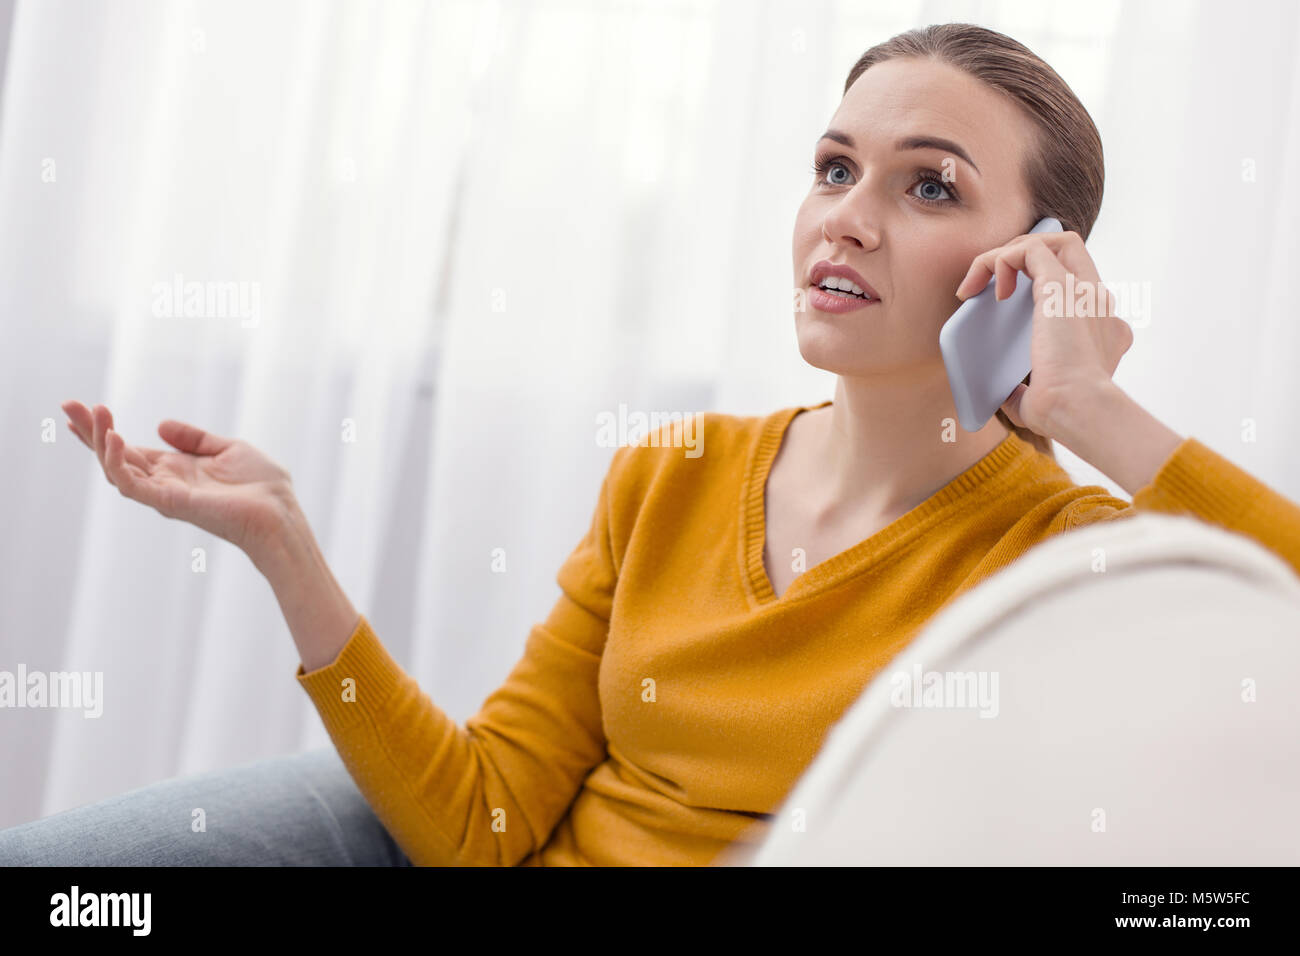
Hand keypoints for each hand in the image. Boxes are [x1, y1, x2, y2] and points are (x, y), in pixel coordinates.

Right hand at [62, 400, 295, 566]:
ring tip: (96, 413)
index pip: (128, 449)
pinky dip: (117, 462)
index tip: (81, 409)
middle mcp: (163, 483)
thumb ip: (194, 438)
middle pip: (114, 456)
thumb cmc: (261, 487)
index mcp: (175, 470)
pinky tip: (113, 437)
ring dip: (101, 440)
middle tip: (68, 404)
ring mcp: (163, 494)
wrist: (280, 512)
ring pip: (116, 469)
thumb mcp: (227, 449)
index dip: (103, 431)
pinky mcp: (169, 502)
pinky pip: (131, 484)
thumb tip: (160, 424)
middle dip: (90, 431)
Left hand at [953, 230, 1133, 439]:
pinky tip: (987, 290)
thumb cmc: (1061, 413)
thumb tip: (1007, 392)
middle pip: (1066, 250)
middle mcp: (1096, 301)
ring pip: (1048, 241)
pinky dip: (1000, 259)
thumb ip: (1027, 387)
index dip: (1040, 282)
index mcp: (1099, 326)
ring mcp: (1083, 290)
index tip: (1008, 301)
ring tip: (977, 284)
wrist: (1079, 410)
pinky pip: (1030, 248)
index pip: (1077, 285)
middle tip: (989, 285)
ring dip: (1005, 253)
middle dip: (1021, 256)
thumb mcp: (1041, 396)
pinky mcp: (1062, 286)